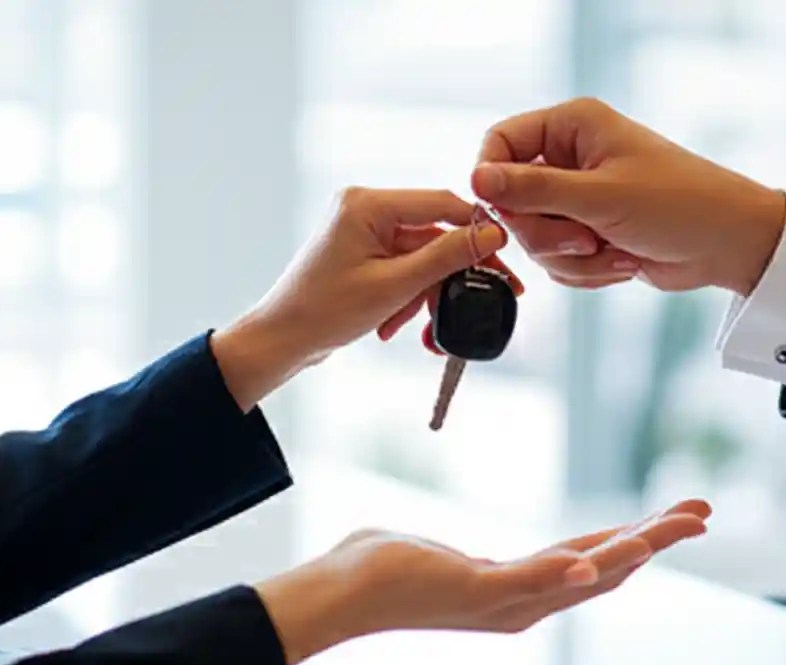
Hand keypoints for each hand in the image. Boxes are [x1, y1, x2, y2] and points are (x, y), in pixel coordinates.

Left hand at [211, 188, 513, 410]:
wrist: (282, 340)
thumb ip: (446, 257)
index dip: (476, 228)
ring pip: (421, 256)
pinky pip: (403, 267)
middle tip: (487, 294)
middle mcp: (364, 208)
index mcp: (366, 204)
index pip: (440, 203)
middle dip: (449, 274)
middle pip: (433, 232)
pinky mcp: (363, 252)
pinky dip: (408, 295)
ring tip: (417, 327)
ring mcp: (363, 230)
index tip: (503, 253)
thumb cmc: (324, 311)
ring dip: (425, 292)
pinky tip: (397, 322)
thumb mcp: (395, 285)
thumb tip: (490, 235)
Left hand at [254, 499, 710, 664]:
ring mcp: (502, 602)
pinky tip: (595, 562)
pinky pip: (531, 580)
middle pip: (604, 570)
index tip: (674, 518)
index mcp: (517, 592)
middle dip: (655, 540)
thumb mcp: (445, 560)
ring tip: (670, 528)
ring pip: (581, 575)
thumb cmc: (381, 570)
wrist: (339, 590)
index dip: (637, 540)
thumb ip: (475, 562)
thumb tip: (466, 554)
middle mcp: (521, 605)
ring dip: (629, 551)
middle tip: (700, 515)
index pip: (590, 561)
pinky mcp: (478, 592)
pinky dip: (566, 573)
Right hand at [472, 97, 785, 294]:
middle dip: (546, 232)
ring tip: (613, 250)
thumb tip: (477, 180)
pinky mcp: (587, 234)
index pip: (500, 142)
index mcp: (572, 126)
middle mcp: (570, 158)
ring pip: (533, 238)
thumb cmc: (678, 204)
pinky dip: (586, 270)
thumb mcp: (600, 196)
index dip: (492, 178)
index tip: (497, 210)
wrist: (728, 245)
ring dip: (571, 256)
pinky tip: (622, 262)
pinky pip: (557, 261)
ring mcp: (578, 198)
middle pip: (512, 200)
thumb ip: (534, 189)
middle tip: (584, 239)